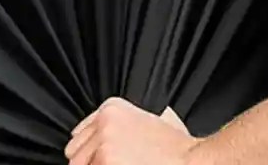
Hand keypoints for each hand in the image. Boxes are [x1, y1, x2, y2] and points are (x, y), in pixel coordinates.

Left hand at [65, 98, 199, 164]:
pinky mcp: (105, 160)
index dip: (89, 151)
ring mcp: (104, 142)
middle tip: (112, 163)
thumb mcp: (141, 123)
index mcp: (111, 108)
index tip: (97, 158)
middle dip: (89, 162)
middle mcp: (105, 122)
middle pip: (75, 151)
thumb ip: (111, 128)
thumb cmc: (173, 148)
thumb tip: (86, 142)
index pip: (79, 135)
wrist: (191, 160)